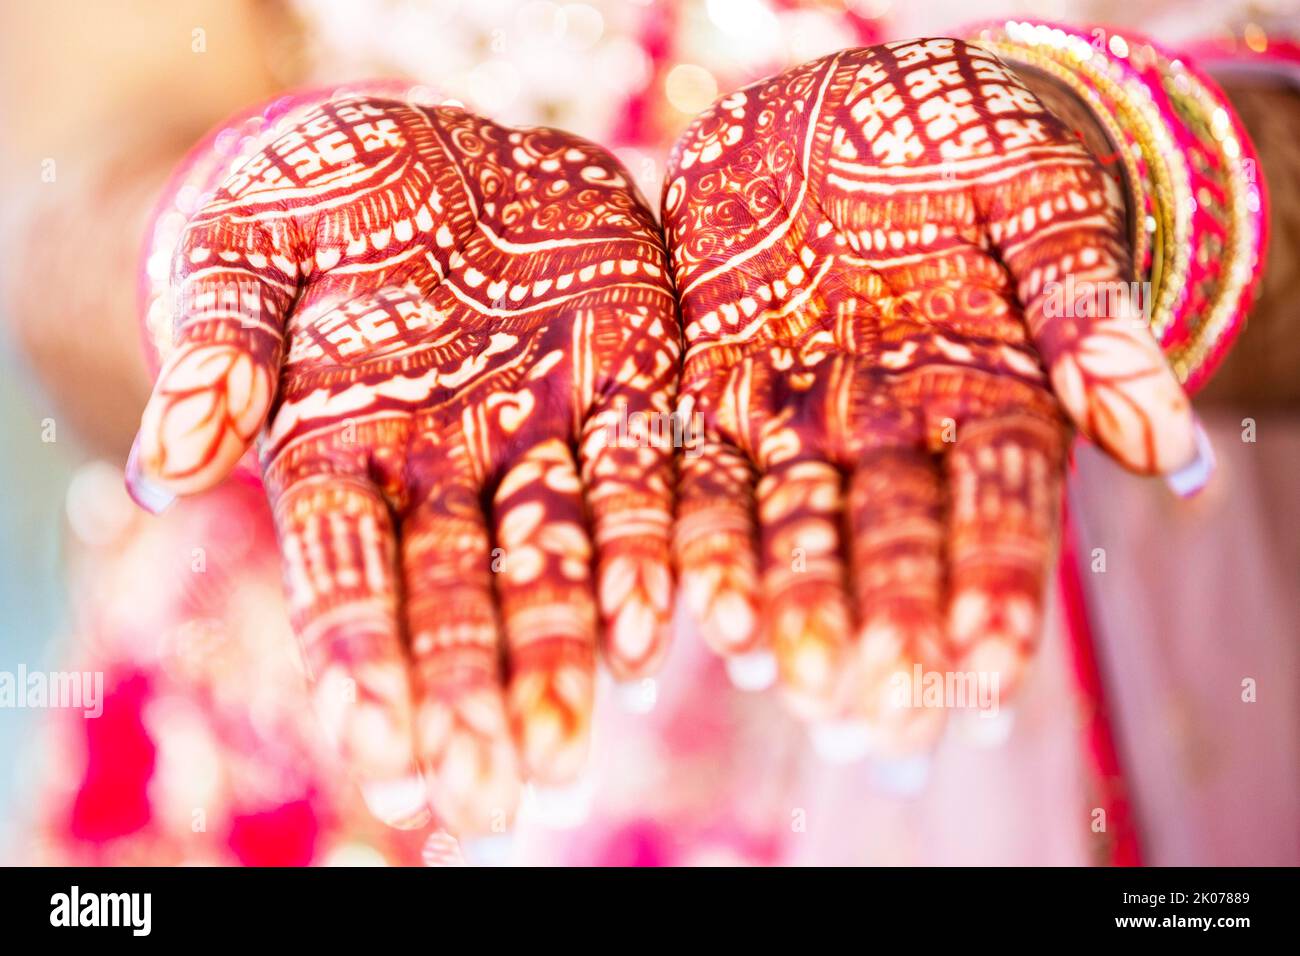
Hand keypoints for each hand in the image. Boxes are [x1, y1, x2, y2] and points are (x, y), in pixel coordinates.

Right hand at [129, 96, 678, 830]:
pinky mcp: (626, 374)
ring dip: (568, 651)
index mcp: (344, 450)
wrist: (428, 157)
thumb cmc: (307, 204)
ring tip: (573, 744)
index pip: (349, 574)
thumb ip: (217, 349)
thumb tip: (164, 466)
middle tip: (494, 792)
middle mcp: (447, 468)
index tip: (383, 757)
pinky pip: (646, 469)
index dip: (366, 661)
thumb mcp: (241, 254)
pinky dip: (652, 547)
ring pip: (560, 556)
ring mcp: (540, 429)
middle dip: (478, 692)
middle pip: (463, 594)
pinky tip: (660, 627)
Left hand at [662, 39, 1200, 748]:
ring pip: (795, 526)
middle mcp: (893, 431)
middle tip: (874, 712)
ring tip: (785, 673)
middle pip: (892, 541)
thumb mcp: (1041, 204)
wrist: (853, 108)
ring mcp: (801, 418)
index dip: (996, 587)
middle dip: (883, 622)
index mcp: (986, 397)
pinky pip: (704, 471)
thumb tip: (1166, 444)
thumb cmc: (968, 146)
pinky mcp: (716, 388)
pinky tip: (694, 604)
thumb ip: (1083, 314)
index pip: (1001, 510)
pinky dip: (700, 537)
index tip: (987, 672)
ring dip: (789, 602)